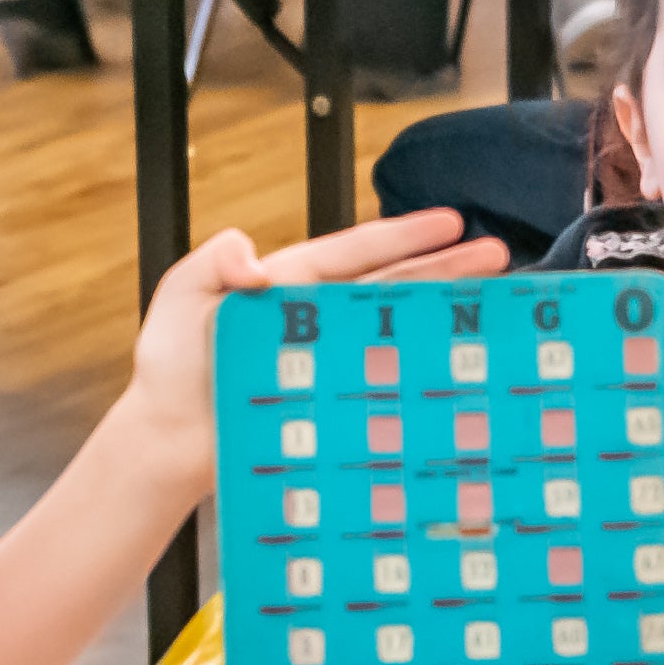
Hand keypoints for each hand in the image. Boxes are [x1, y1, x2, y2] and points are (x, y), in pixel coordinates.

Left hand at [119, 210, 511, 496]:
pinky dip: (421, 369)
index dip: (404, 235)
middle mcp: (319, 319)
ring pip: (397, 328)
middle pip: (392, 285)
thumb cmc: (170, 372)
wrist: (166, 443)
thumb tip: (255, 258)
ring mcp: (331, 361)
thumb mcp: (181, 299)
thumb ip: (213, 264)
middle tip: (496, 253)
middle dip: (446, 266)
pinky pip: (385, 379)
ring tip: (491, 301)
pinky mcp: (336, 400)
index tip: (450, 220)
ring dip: (444, 313)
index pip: (356, 252)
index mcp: (290, 285)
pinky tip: (454, 367)